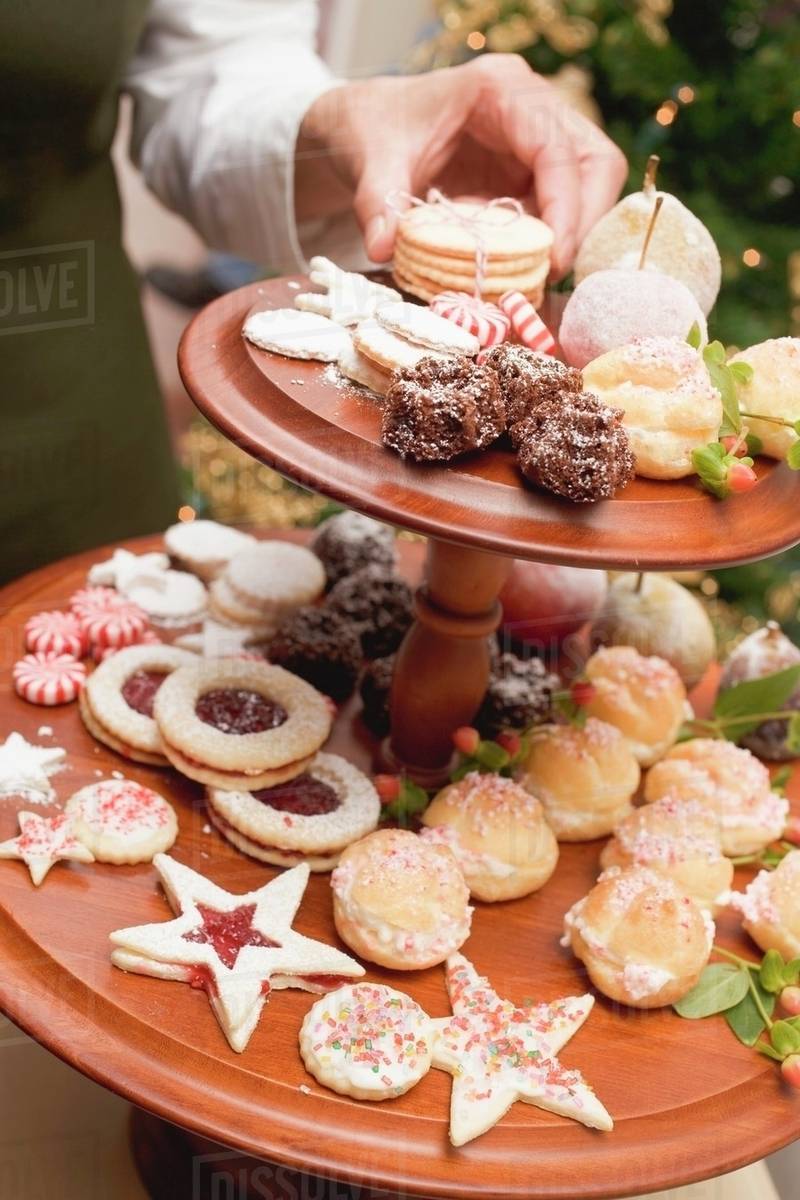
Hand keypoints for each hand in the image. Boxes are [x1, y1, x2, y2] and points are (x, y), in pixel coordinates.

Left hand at [297, 54, 626, 278]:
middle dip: (584, 222)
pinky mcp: (533, 171)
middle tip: (554, 274)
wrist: (369, 127)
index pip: (557, 146)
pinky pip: (562, 207)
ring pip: (589, 186)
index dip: (565, 205)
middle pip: (595, 163)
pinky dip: (550, 241)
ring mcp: (539, 139)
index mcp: (499, 89)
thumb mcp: (371, 161)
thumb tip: (384, 246)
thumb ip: (379, 201)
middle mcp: (533, 108)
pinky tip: (523, 269)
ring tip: (537, 277)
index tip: (555, 258)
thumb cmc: (375, 129)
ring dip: (571, 236)